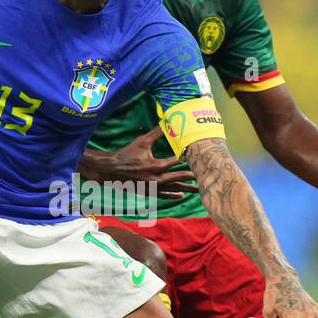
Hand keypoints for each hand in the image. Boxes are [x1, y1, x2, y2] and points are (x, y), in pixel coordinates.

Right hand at [79, 126, 195, 198]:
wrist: (112, 170)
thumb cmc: (127, 154)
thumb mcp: (142, 141)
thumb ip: (156, 133)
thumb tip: (167, 121)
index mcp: (154, 165)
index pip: (175, 162)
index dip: (186, 158)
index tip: (197, 156)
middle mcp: (155, 178)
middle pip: (178, 177)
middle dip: (192, 176)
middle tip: (205, 176)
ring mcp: (152, 187)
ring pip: (173, 188)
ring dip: (186, 188)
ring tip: (199, 190)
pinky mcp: (148, 191)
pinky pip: (164, 194)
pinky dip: (173, 194)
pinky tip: (181, 195)